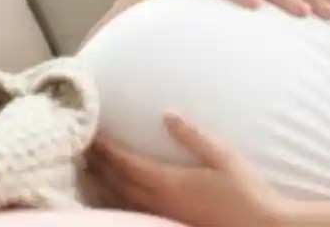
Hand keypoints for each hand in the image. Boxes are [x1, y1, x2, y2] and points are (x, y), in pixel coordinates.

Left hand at [88, 113, 292, 226]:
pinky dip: (118, 198)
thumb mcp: (223, 156)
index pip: (126, 164)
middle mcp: (159, 202)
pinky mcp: (171, 222)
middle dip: (98, 164)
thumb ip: (192, 136)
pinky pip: (134, 210)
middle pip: (117, 183)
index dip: (106, 149)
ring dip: (104, 183)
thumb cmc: (246, 191)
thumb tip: (167, 114)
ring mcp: (164, 215)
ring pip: (122, 200)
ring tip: (92, 167)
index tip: (91, 133)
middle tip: (83, 145)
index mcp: (169, 182)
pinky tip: (119, 193)